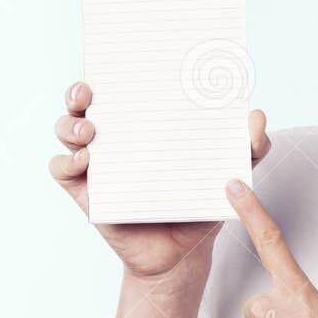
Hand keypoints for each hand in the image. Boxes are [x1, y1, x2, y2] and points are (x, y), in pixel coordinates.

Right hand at [49, 82, 270, 284]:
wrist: (183, 254)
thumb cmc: (199, 205)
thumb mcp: (229, 174)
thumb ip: (249, 148)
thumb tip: (256, 115)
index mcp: (142, 125)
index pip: (120, 89)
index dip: (109, 71)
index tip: (113, 63)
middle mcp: (112, 139)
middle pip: (81, 104)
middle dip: (78, 92)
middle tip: (88, 93)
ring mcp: (95, 165)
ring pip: (65, 132)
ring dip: (70, 125)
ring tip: (89, 131)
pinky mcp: (85, 193)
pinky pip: (61, 170)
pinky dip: (66, 162)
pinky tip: (86, 163)